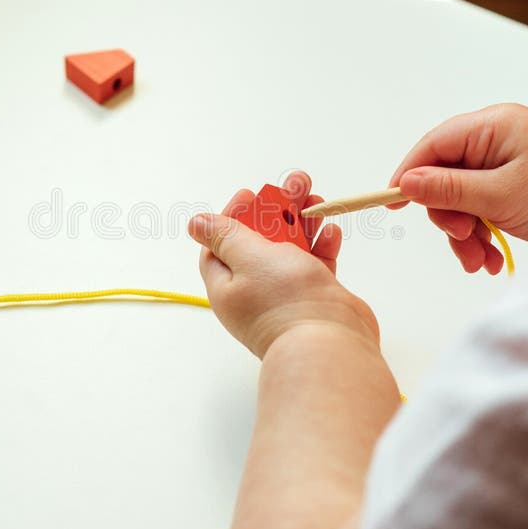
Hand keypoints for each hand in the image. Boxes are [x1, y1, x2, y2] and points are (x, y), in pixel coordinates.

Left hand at [188, 171, 377, 357]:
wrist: (331, 344)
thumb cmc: (286, 302)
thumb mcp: (249, 257)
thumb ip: (226, 236)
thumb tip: (197, 223)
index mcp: (227, 286)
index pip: (220, 244)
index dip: (233, 216)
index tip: (251, 195)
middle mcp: (254, 291)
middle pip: (260, 240)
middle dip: (278, 209)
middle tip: (296, 184)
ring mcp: (286, 294)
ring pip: (291, 248)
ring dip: (303, 221)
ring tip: (317, 199)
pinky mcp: (316, 297)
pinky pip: (316, 263)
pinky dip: (322, 245)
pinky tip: (329, 231)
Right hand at [388, 103, 527, 273]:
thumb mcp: (502, 196)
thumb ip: (449, 189)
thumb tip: (405, 183)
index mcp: (498, 125)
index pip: (436, 143)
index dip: (410, 172)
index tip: (391, 202)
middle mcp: (500, 139)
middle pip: (445, 174)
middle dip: (448, 214)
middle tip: (461, 240)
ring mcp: (507, 163)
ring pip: (459, 197)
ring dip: (463, 233)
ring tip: (479, 260)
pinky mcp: (514, 187)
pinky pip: (479, 209)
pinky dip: (479, 235)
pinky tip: (491, 257)